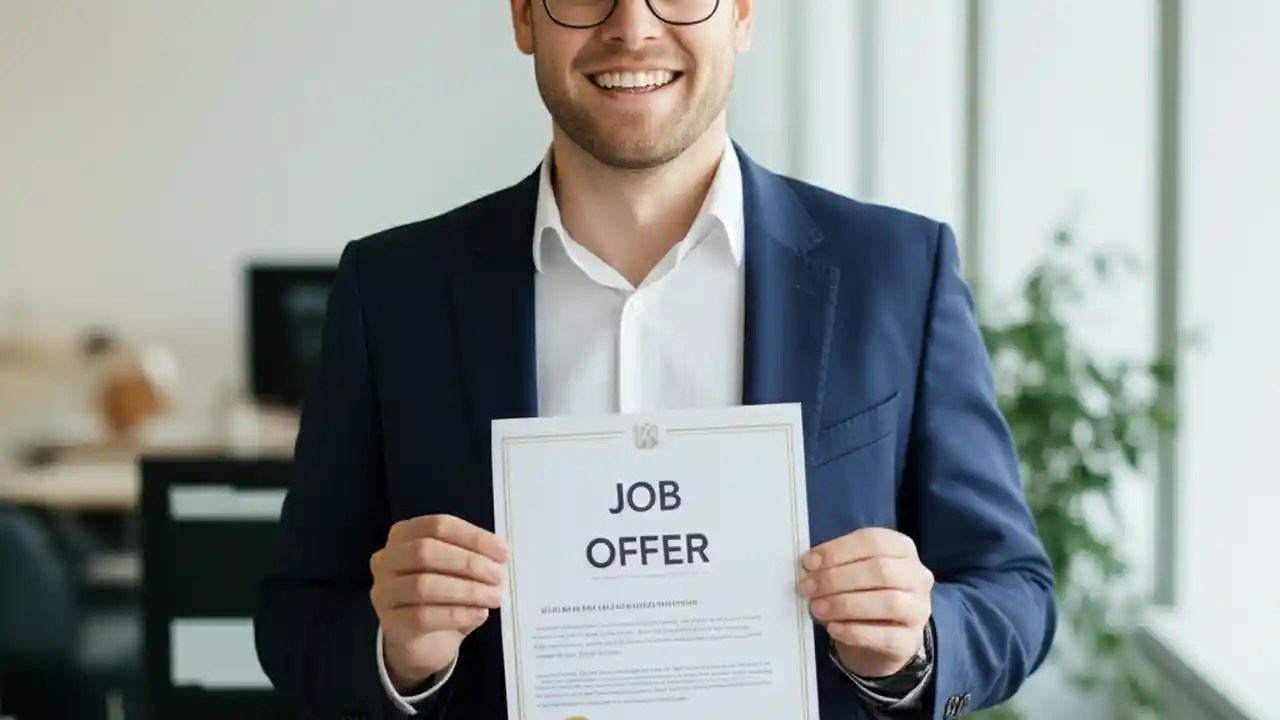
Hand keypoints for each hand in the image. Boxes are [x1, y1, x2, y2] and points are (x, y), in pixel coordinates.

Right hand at [370, 514, 508, 692]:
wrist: (422, 641)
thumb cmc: (442, 596)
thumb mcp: (458, 569)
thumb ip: (475, 556)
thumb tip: (499, 552)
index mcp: (404, 534)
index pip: (438, 526)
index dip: (473, 537)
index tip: (502, 552)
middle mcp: (386, 559)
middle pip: (425, 552)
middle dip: (468, 563)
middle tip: (498, 576)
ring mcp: (383, 592)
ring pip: (424, 585)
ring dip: (466, 590)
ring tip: (493, 597)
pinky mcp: (389, 623)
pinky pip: (423, 616)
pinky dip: (457, 614)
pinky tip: (479, 614)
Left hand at [798, 528, 933, 677]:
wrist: (881, 639)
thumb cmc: (863, 594)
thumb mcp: (851, 572)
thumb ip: (834, 565)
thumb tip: (810, 565)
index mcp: (902, 549)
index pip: (873, 541)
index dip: (838, 551)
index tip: (808, 563)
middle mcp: (917, 576)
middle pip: (881, 570)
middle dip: (837, 578)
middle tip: (808, 588)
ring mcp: (919, 609)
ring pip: (888, 602)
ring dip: (845, 604)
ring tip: (817, 608)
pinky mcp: (911, 640)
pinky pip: (886, 636)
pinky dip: (855, 632)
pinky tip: (833, 628)